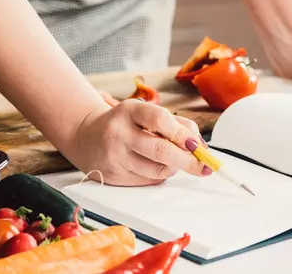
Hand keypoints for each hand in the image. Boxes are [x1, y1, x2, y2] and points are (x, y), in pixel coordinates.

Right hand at [68, 99, 210, 185]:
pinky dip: (160, 175)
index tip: (197, 145)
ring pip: (157, 170)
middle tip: (204, 165)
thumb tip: (201, 145)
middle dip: (188, 160)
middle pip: (161, 151)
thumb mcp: (145, 113)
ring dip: (175, 168)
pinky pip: (147, 181)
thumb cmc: (125, 123)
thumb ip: (176, 123)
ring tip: (178, 161)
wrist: (86, 137)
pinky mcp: (113, 177)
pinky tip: (159, 166)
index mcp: (128, 111)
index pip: (159, 120)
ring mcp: (114, 157)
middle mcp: (118, 133)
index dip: (182, 133)